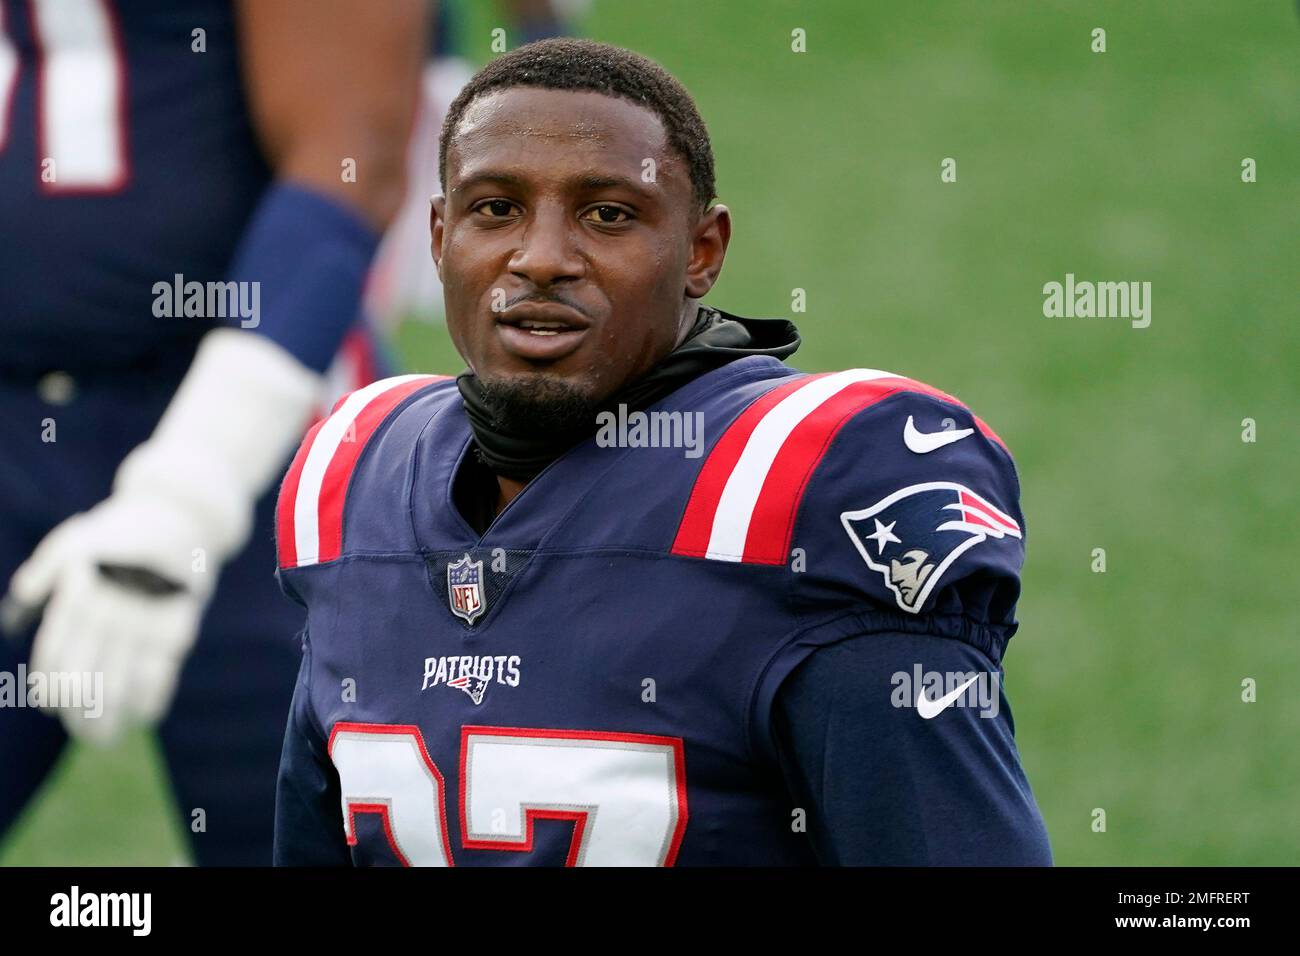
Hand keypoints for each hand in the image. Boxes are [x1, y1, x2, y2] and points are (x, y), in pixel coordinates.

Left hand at [4, 492, 219, 743]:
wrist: (181, 514)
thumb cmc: (121, 529)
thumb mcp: (74, 541)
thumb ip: (44, 573)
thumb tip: (19, 608)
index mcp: (78, 596)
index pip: (54, 659)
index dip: (50, 690)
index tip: (52, 706)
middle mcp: (108, 615)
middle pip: (85, 682)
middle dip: (81, 717)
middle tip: (86, 734)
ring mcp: (143, 623)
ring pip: (120, 687)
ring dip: (111, 719)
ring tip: (106, 737)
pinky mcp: (177, 627)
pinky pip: (161, 676)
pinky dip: (151, 701)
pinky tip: (144, 715)